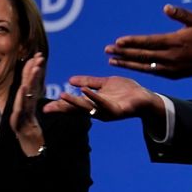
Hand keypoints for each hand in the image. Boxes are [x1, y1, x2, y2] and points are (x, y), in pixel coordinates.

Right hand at [10, 53, 46, 155]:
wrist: (28, 148)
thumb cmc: (30, 131)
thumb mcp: (33, 112)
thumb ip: (32, 99)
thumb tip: (33, 84)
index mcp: (26, 102)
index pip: (30, 82)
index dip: (33, 69)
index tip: (39, 56)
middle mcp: (21, 105)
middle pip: (26, 84)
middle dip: (32, 69)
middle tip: (38, 57)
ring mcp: (19, 112)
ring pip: (24, 93)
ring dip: (28, 79)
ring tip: (34, 67)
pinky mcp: (17, 121)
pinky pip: (20, 107)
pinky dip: (21, 97)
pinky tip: (23, 88)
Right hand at [44, 75, 163, 122]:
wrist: (146, 97)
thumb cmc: (126, 92)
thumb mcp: (104, 84)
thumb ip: (89, 82)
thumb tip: (70, 80)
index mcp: (94, 104)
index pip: (74, 105)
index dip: (60, 106)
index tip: (45, 107)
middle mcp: (98, 110)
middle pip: (77, 109)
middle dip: (63, 108)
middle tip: (48, 108)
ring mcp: (107, 111)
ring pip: (88, 108)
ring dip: (75, 103)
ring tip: (62, 97)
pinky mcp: (117, 111)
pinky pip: (103, 103)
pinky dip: (93, 97)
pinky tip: (85, 91)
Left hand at [106, 4, 191, 77]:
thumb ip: (181, 14)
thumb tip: (166, 7)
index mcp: (174, 42)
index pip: (148, 42)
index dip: (132, 42)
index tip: (117, 42)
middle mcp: (169, 57)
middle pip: (141, 55)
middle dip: (123, 53)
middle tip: (107, 51)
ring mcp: (170, 67)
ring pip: (144, 66)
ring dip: (127, 63)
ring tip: (112, 61)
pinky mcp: (172, 74)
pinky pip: (152, 71)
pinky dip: (139, 69)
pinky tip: (129, 66)